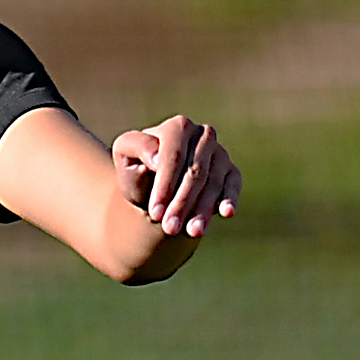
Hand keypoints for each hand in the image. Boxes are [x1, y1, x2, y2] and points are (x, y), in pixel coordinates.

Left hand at [114, 115, 240, 237]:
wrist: (152, 187)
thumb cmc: (136, 168)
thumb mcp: (125, 155)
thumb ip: (137, 148)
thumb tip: (157, 156)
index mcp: (177, 127)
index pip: (173, 156)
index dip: (165, 185)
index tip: (156, 212)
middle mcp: (203, 135)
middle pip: (195, 172)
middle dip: (182, 203)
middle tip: (169, 228)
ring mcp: (220, 153)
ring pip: (213, 183)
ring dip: (202, 210)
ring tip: (191, 232)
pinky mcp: (231, 171)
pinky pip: (233, 185)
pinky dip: (230, 199)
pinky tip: (226, 213)